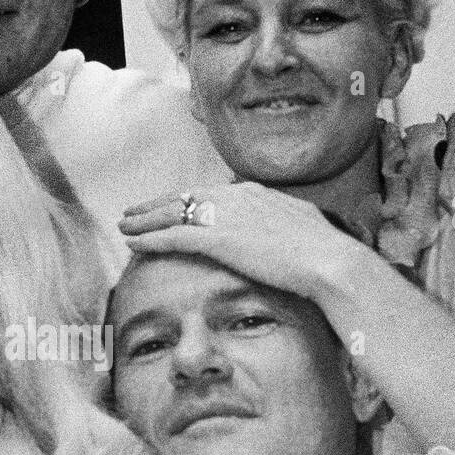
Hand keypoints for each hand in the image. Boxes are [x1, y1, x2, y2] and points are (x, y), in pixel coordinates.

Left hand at [120, 182, 352, 298]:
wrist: (330, 261)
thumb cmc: (322, 252)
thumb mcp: (300, 227)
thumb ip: (280, 223)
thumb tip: (279, 229)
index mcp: (255, 193)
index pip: (209, 193)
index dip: (183, 199)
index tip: (168, 205)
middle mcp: (236, 197)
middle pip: (184, 197)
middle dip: (156, 205)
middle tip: (133, 211)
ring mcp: (226, 215)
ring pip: (173, 214)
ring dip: (145, 220)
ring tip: (124, 226)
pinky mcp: (218, 238)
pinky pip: (174, 236)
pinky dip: (150, 238)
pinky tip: (133, 244)